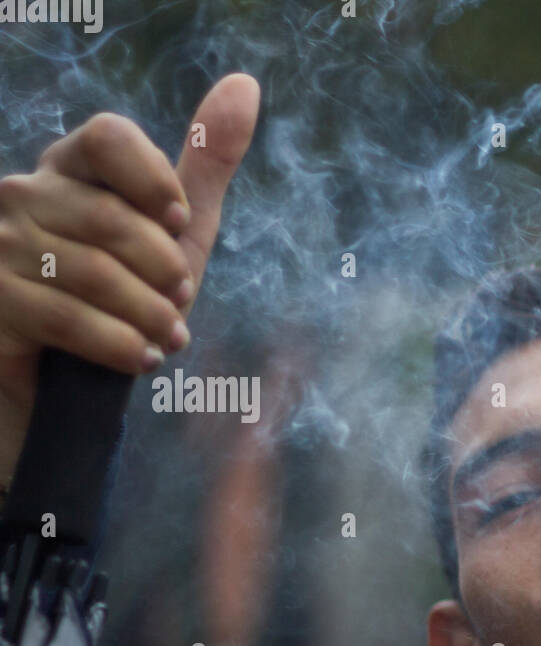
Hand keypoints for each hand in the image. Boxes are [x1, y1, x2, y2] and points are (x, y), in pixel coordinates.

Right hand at [0, 73, 260, 480]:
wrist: (61, 393)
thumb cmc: (121, 305)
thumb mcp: (171, 238)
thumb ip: (201, 166)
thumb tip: (245, 85)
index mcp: (64, 173)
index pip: (108, 136)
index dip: (155, 181)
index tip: (179, 226)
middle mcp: (20, 198)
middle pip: (111, 217)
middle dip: (162, 271)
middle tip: (179, 306)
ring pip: (94, 273)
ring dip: (149, 315)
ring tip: (165, 339)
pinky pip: (68, 320)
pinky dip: (119, 345)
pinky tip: (139, 360)